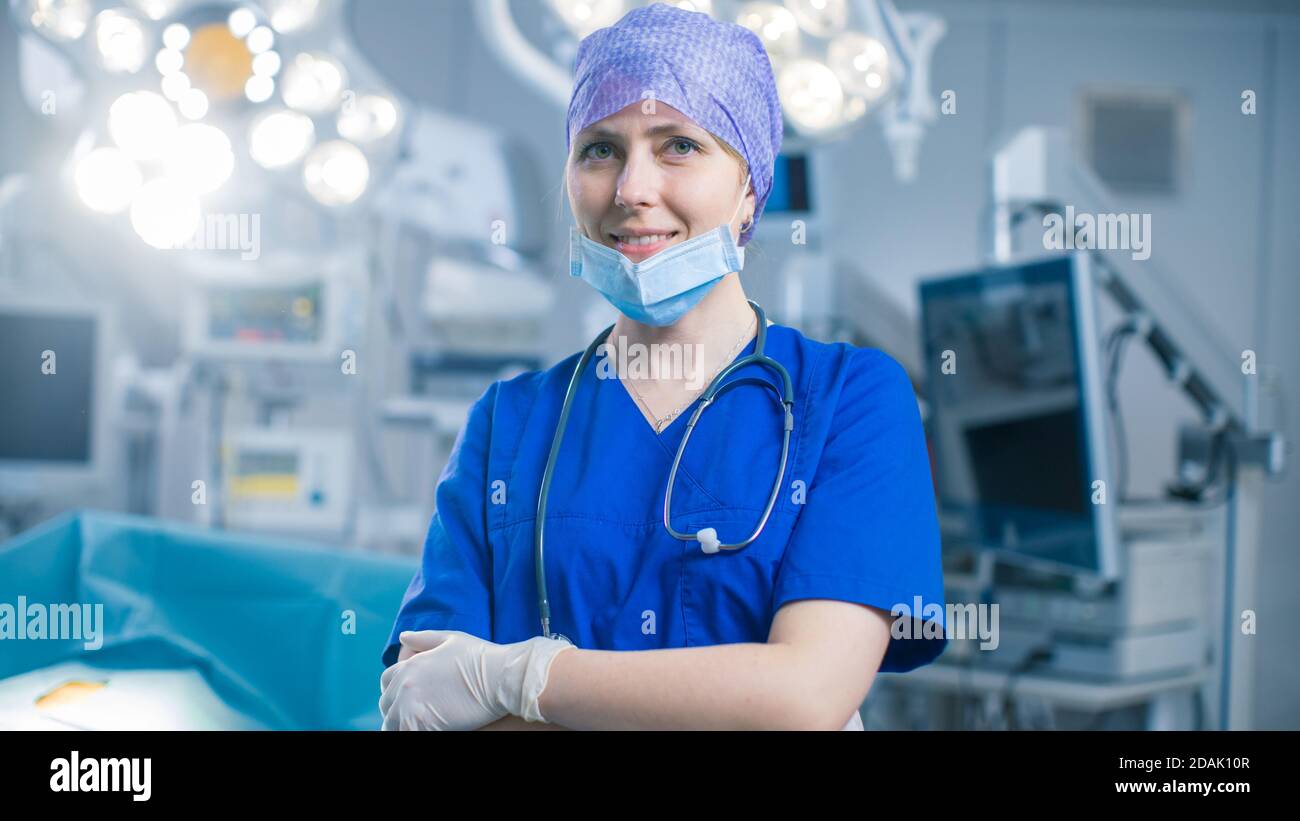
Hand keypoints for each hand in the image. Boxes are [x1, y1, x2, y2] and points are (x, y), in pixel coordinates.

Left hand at [379, 630, 574, 730]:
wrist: (500, 677)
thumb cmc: (481, 657)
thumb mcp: (451, 639)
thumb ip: (424, 638)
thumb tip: (403, 637)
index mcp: (410, 666)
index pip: (386, 681)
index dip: (395, 689)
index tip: (407, 698)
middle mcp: (405, 686)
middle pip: (386, 705)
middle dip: (396, 709)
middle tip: (416, 715)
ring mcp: (411, 707)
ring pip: (392, 723)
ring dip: (403, 723)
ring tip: (420, 724)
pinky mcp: (423, 725)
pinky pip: (407, 732)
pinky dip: (413, 731)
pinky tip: (430, 729)